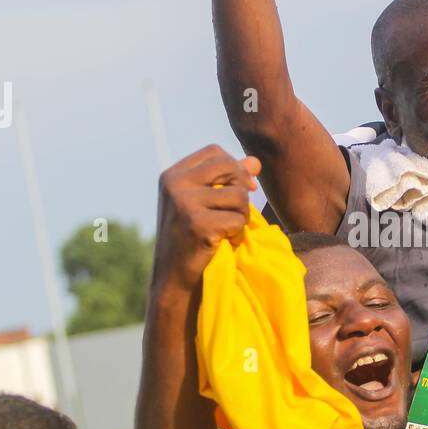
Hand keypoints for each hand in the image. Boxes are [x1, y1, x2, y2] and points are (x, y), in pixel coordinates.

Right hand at [152, 145, 260, 296]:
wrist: (172, 276)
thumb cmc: (189, 237)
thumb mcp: (202, 203)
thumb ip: (227, 180)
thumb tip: (255, 161)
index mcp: (172, 175)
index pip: (214, 152)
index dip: (234, 166)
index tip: (244, 186)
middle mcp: (175, 184)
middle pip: (229, 167)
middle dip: (242, 188)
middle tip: (237, 210)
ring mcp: (184, 204)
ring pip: (238, 195)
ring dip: (241, 215)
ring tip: (227, 228)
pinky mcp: (197, 225)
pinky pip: (237, 220)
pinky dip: (236, 233)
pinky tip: (222, 241)